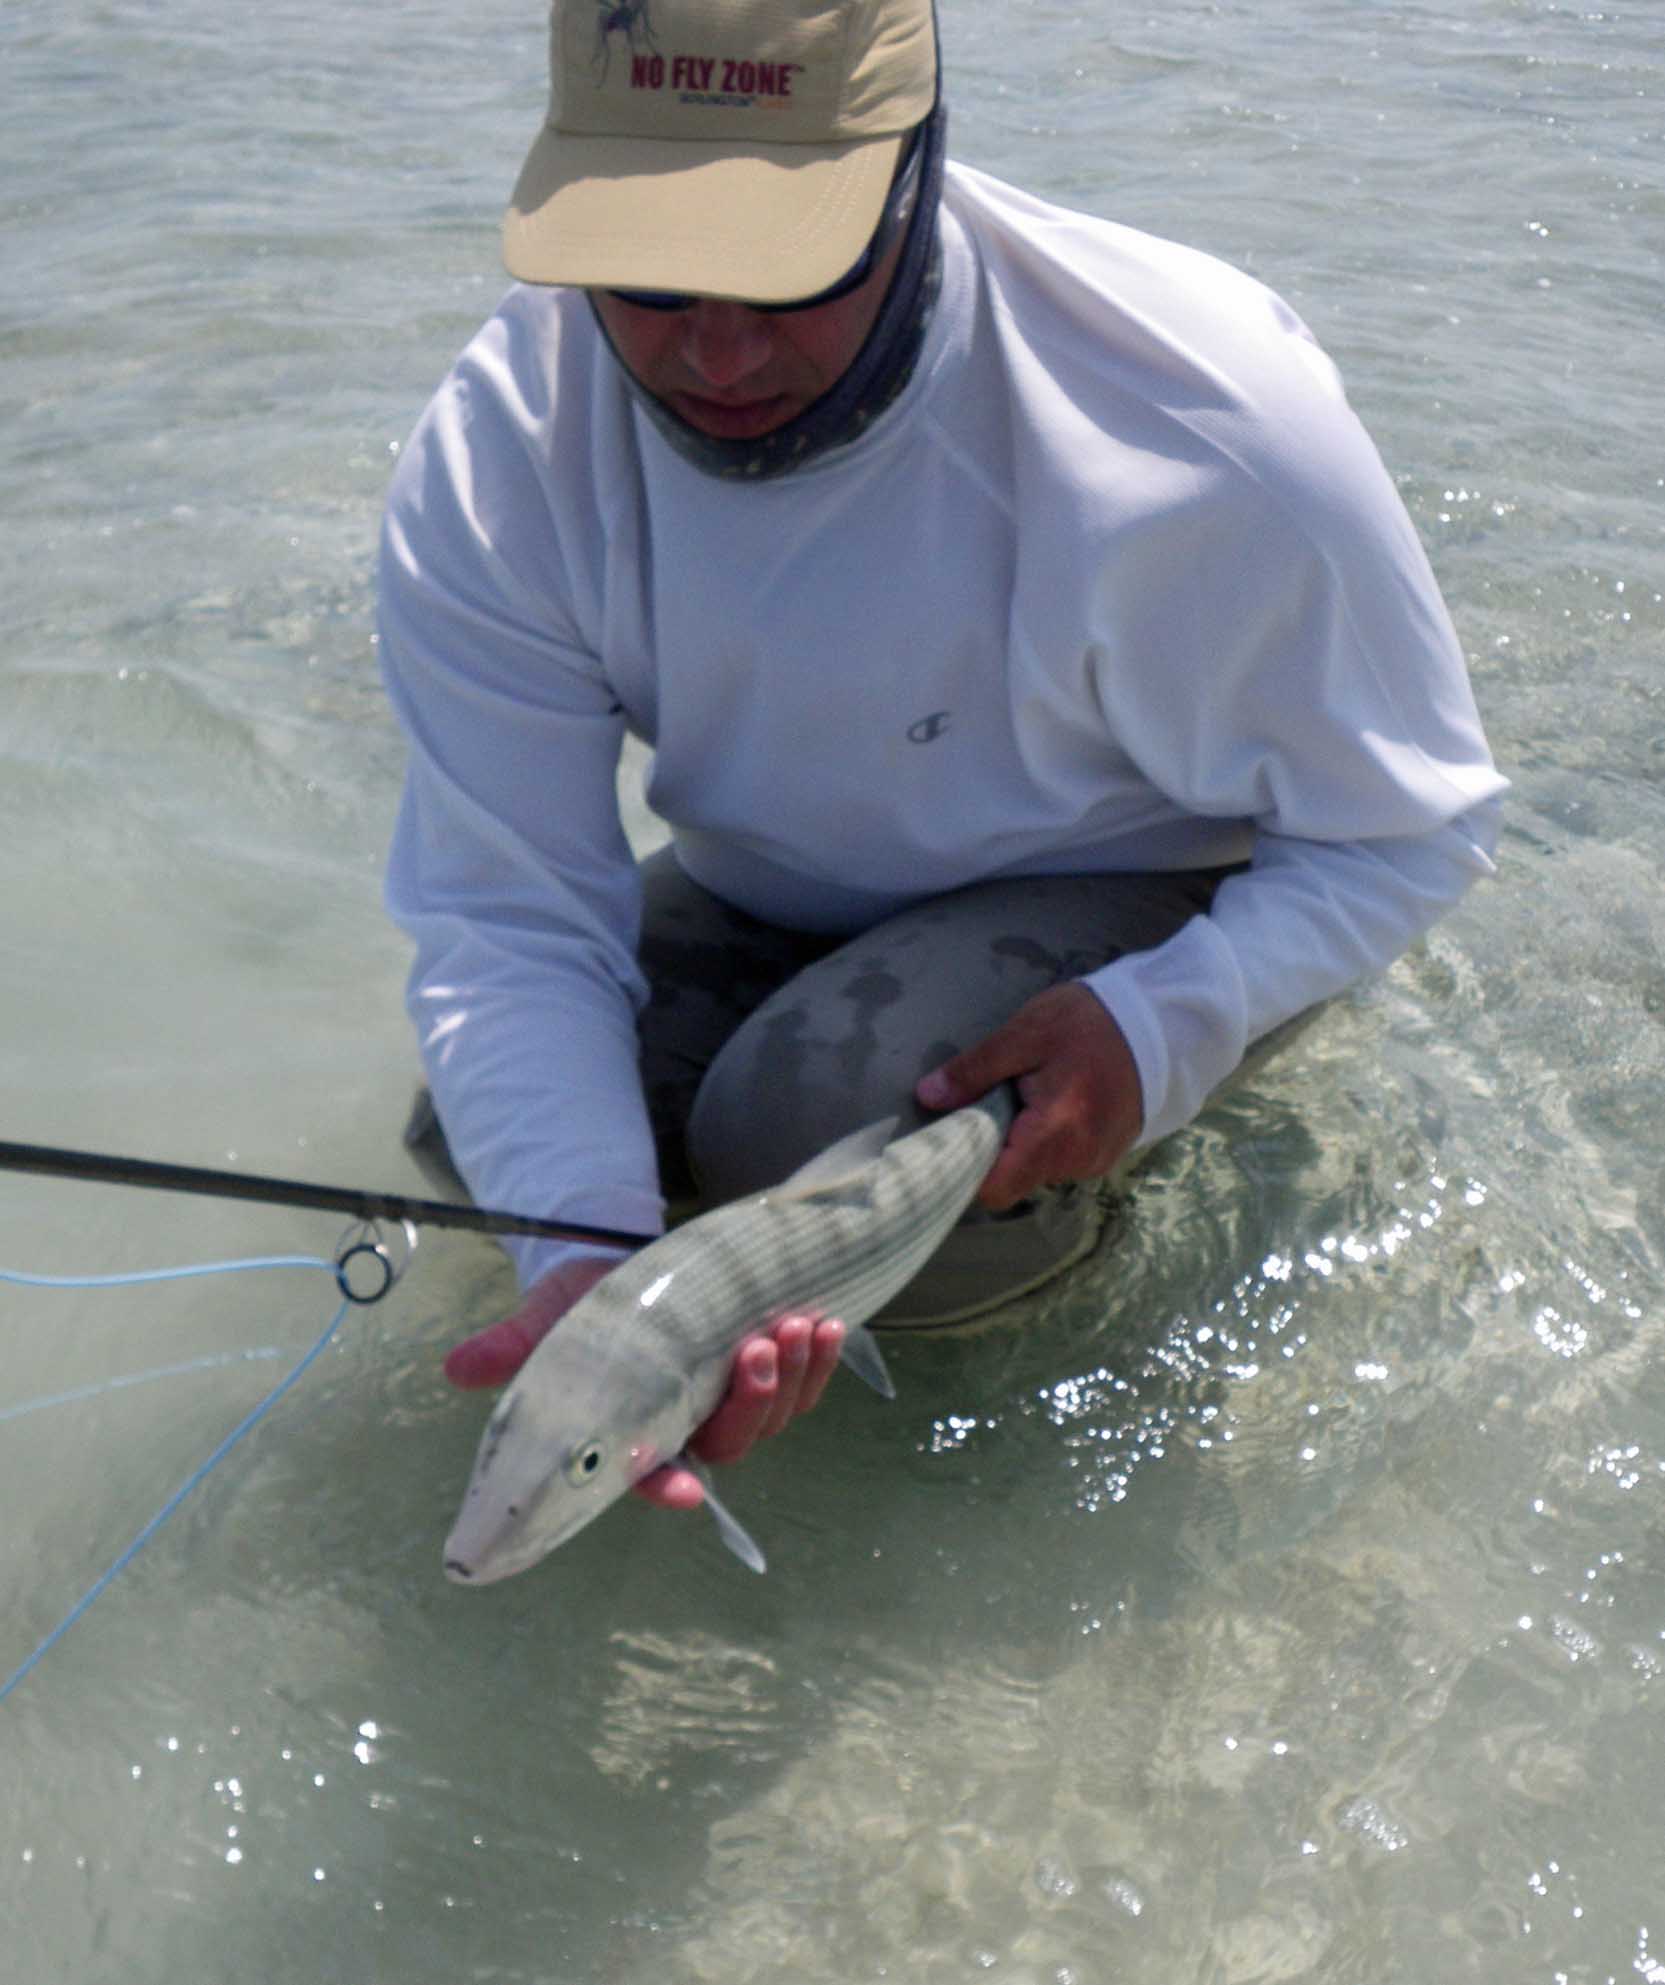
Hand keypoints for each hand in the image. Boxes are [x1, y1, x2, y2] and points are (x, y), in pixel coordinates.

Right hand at [443, 1256, 844, 1512]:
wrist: (622, 1264)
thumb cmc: (581, 1307)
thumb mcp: (543, 1322)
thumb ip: (508, 1348)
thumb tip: (456, 1367)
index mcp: (632, 1433)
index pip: (651, 1474)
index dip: (668, 1487)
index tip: (686, 1489)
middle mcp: (687, 1427)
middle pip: (731, 1443)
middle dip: (752, 1404)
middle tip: (758, 1349)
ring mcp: (731, 1400)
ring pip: (774, 1414)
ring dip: (793, 1376)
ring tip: (795, 1326)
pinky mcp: (767, 1371)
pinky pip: (803, 1382)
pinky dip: (818, 1359)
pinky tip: (824, 1325)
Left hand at [914, 982, 1142, 1210]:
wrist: (1161, 1022)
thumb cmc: (1089, 1023)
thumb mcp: (1025, 1034)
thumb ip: (974, 1069)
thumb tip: (927, 1097)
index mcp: (1056, 1133)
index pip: (995, 1188)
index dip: (964, 1170)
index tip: (945, 1142)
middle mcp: (1078, 1160)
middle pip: (1013, 1180)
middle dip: (990, 1150)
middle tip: (978, 1106)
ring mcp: (1096, 1161)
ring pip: (1035, 1171)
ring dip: (1018, 1144)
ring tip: (1019, 1098)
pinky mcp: (1106, 1154)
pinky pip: (1060, 1160)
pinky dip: (1044, 1140)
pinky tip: (1046, 1103)